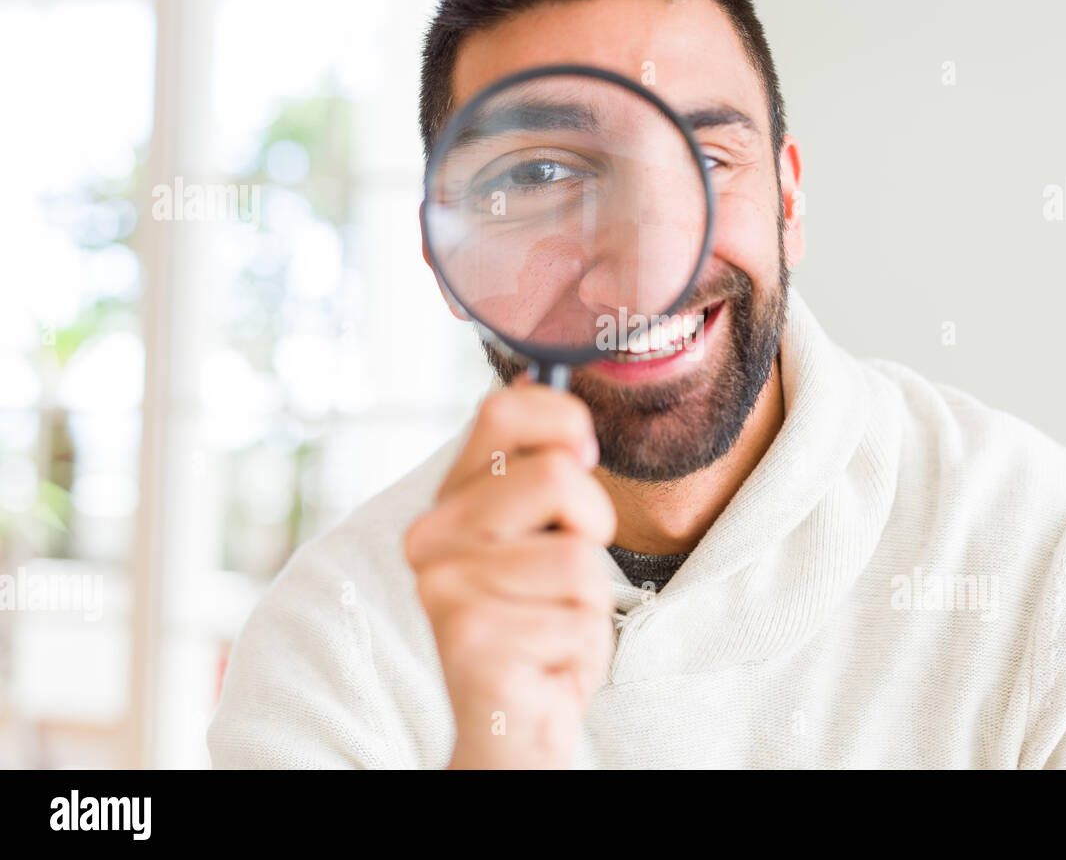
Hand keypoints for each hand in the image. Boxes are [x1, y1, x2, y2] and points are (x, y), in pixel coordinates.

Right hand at [404, 379, 616, 768]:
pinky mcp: (468, 638)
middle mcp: (430, 537)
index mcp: (449, 501)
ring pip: (576, 559)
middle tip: (569, 573)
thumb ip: (536, 472)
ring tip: (553, 625)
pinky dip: (582, 647)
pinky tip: (546, 663)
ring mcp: (443, 588)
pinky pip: (577, 618)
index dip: (562, 420)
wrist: (510, 729)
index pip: (502, 411)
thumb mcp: (542, 538)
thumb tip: (538, 379)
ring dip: (588, 603)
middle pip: (556, 477)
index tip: (582, 457)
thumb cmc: (537, 628)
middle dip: (591, 527)